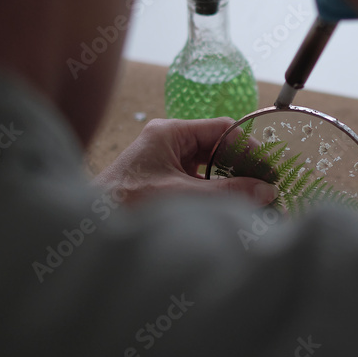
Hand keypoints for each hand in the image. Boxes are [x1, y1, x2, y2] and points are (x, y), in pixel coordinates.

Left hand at [93, 118, 279, 205]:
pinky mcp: (163, 180)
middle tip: (267, 187)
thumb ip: (226, 192)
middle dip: (242, 168)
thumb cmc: (127, 204)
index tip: (268, 169)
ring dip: (230, 182)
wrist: (90, 227)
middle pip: (218, 147)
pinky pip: (198, 181)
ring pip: (210, 165)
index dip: (248, 147)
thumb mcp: (182, 195)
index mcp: (171, 132)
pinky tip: (230, 207)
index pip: (222, 128)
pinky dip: (215, 192)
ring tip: (254, 200)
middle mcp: (169, 141)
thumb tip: (265, 190)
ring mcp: (165, 161)